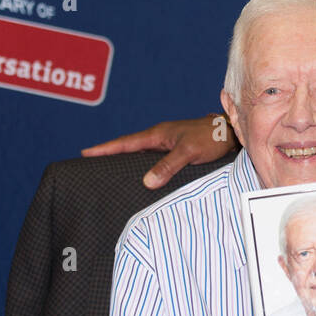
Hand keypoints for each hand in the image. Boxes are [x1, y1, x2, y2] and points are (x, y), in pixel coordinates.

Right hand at [80, 115, 237, 189]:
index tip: (85, 153)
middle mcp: (160, 137)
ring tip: (109, 168)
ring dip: (126, 158)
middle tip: (90, 160)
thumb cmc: (211, 138)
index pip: (125, 143)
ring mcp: (167, 143)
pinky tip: (141, 173)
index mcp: (158, 134)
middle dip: (109, 153)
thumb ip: (168, 166)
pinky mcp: (176, 150)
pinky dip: (142, 163)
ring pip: (141, 152)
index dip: (105, 149)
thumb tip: (147, 182)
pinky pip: (153, 157)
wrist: (230, 132)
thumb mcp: (188, 152)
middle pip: (129, 147)